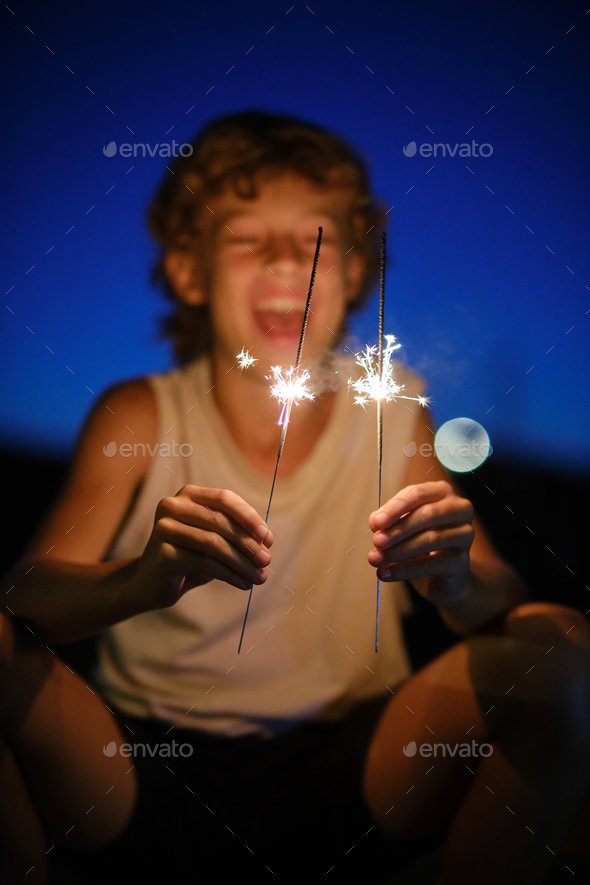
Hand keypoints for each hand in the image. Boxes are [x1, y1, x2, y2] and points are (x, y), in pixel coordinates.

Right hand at [131, 485, 273, 610]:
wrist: (152, 583)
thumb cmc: (190, 556)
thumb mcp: (214, 539)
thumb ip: (236, 534)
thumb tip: (266, 541)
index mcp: (188, 495)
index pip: (225, 499)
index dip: (249, 517)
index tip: (268, 538)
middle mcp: (173, 506)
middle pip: (220, 522)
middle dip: (248, 543)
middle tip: (266, 561)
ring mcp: (165, 528)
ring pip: (214, 544)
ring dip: (242, 562)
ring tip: (260, 577)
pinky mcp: (163, 553)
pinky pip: (205, 563)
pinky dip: (229, 574)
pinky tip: (243, 584)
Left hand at [367, 481, 474, 605]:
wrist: (441, 572)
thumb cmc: (419, 538)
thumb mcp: (401, 524)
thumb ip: (388, 520)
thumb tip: (376, 522)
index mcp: (442, 492)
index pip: (418, 493)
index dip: (396, 507)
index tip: (377, 522)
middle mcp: (460, 509)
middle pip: (428, 515)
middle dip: (398, 529)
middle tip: (376, 541)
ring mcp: (465, 534)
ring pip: (431, 539)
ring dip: (398, 551)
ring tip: (375, 559)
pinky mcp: (463, 560)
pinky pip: (432, 564)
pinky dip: (405, 570)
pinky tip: (385, 573)